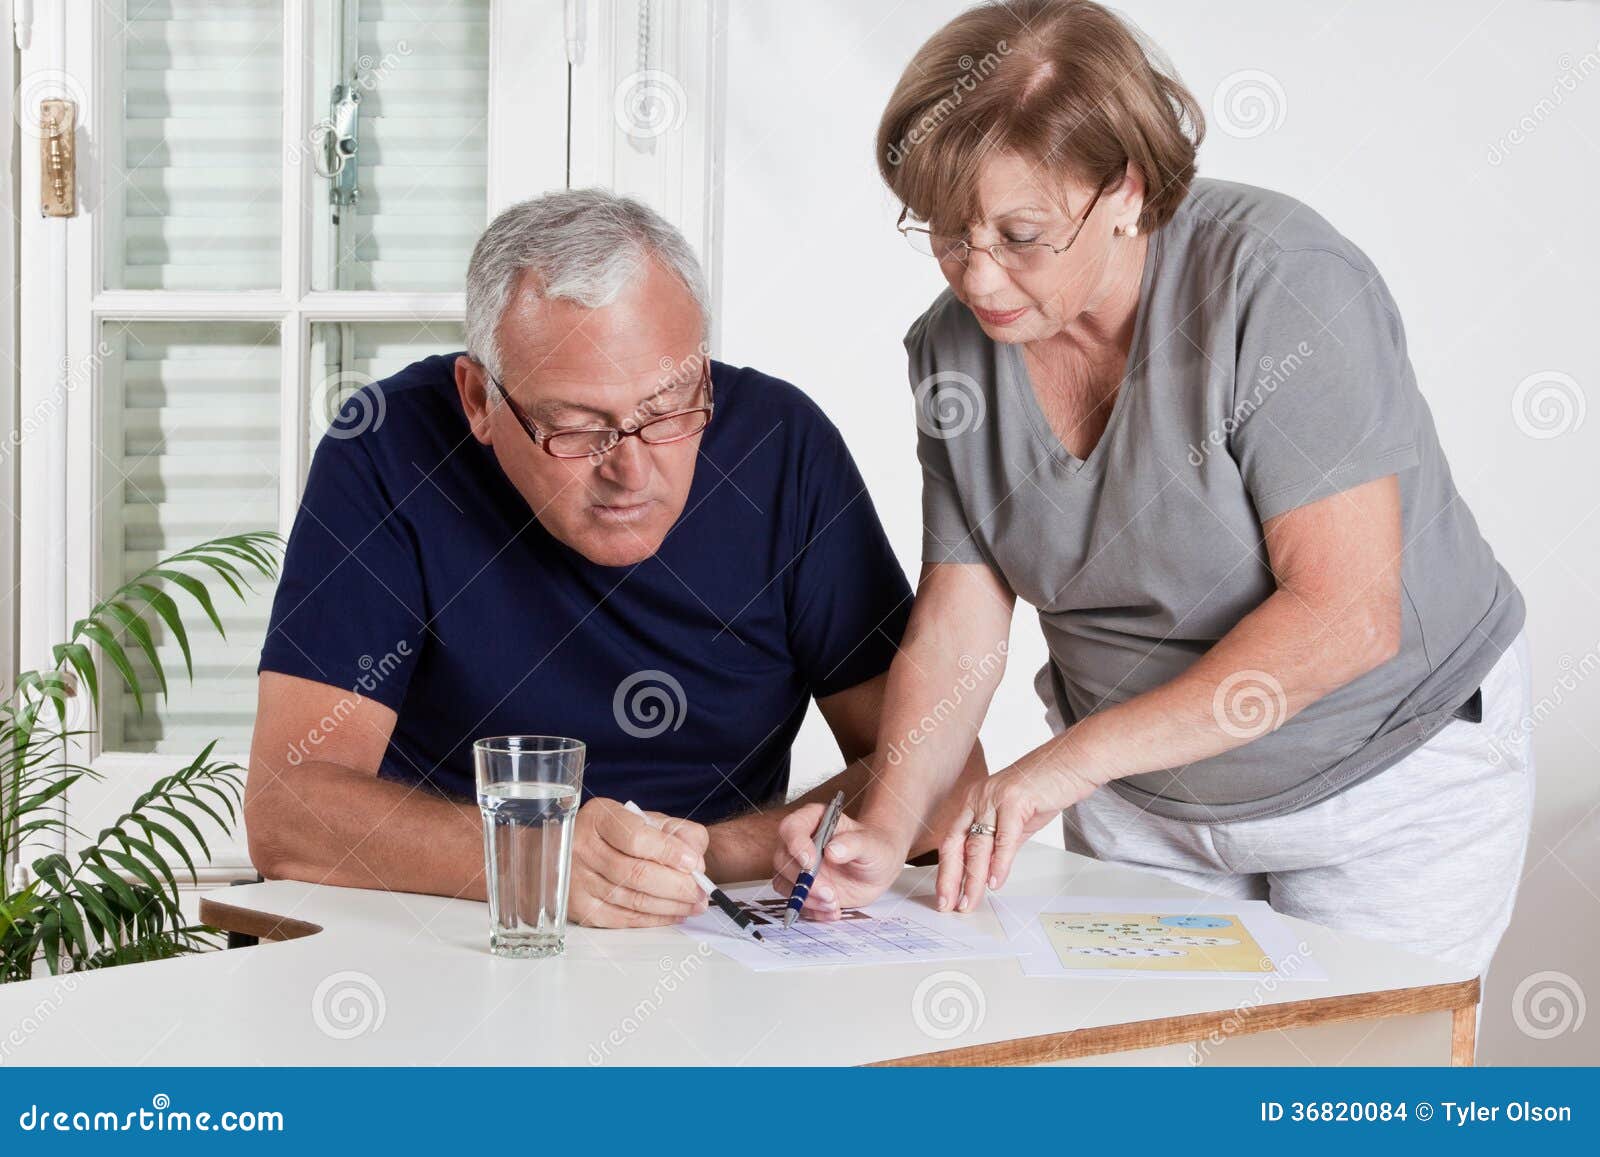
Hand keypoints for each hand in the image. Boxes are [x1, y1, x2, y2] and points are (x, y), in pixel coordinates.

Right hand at [567, 798, 709, 927]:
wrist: (581, 848)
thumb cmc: (620, 834)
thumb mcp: (647, 820)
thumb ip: (678, 832)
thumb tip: (695, 859)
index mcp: (599, 817)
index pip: (636, 838)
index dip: (669, 852)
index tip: (693, 862)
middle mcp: (581, 847)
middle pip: (636, 873)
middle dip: (677, 886)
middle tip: (701, 891)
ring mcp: (576, 880)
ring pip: (632, 900)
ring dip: (671, 906)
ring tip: (695, 904)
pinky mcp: (579, 907)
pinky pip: (622, 919)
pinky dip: (654, 919)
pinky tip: (674, 913)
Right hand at [769, 804, 906, 921]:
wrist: (879, 868)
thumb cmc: (874, 848)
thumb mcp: (870, 843)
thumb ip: (853, 844)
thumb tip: (833, 850)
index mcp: (814, 820)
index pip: (792, 828)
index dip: (796, 845)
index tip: (810, 863)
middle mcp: (802, 842)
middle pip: (784, 859)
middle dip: (803, 880)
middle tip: (829, 893)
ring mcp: (799, 866)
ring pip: (784, 882)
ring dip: (806, 898)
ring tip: (833, 904)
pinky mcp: (803, 887)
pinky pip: (796, 901)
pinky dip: (812, 910)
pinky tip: (832, 911)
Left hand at [937, 756, 1102, 912]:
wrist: (1073, 761)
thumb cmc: (1046, 786)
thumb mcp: (1016, 819)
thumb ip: (1000, 844)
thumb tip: (988, 873)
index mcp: (973, 800)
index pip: (952, 841)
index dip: (946, 871)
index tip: (945, 895)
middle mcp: (977, 796)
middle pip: (956, 844)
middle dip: (951, 879)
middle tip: (949, 905)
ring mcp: (994, 797)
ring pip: (978, 845)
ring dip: (973, 879)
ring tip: (970, 901)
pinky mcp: (1015, 799)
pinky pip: (1003, 839)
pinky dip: (999, 863)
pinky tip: (996, 882)